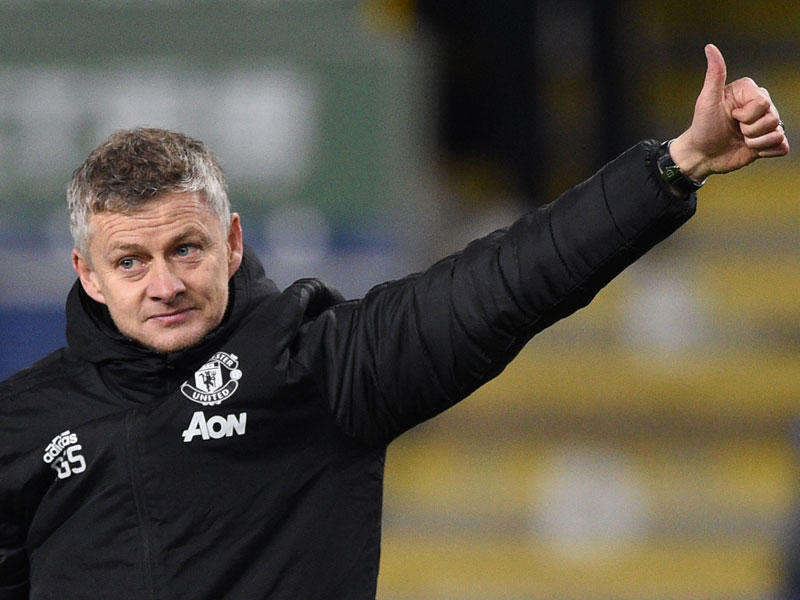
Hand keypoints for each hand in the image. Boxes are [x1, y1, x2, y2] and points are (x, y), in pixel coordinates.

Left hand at [669, 43, 788, 181]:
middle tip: (734, 130)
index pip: (764, 103)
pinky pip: (782, 146)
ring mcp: (766, 124)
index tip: (730, 116)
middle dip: (750, 130)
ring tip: (740, 139)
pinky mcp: (769, 143)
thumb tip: (710, 47)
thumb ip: (715, 74)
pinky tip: (750, 149)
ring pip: (777, 133)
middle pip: (773, 118)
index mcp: (749, 92)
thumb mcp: (706, 100)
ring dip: (755, 142)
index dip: (746, 115)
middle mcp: (761, 106)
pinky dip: (766, 151)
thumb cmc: (701, 127)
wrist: (701, 155)